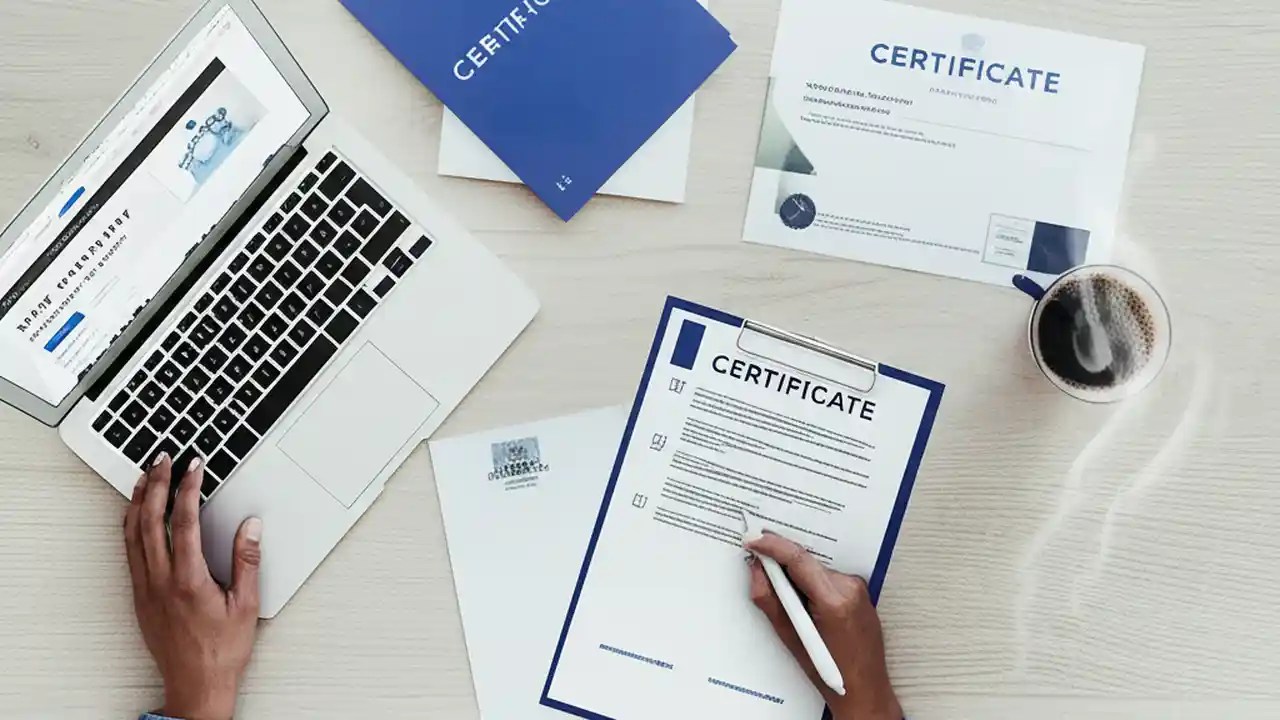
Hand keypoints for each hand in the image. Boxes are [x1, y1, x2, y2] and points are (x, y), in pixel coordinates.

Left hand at [123, 453, 262, 719]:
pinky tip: (136, 514)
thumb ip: (247, 562)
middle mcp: (161, 581)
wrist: (196, 685)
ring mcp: (146, 588)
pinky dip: (131, 525)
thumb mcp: (246, 605)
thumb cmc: (222, 651)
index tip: (194, 467)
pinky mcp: (139, 596)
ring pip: (132, 534)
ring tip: (145, 476)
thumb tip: (250, 527)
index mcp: (189, 581)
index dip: (188, 488)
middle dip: (156, 484)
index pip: (184, 522)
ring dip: (138, 501)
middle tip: (164, 460)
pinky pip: (129, 551)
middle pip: (151, 521)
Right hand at [746, 533, 901, 719]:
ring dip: (797, 575)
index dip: (772, 546)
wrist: (864, 688)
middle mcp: (850, 588)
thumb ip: (769, 600)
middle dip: (780, 561)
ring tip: (788, 600)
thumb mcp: (789, 638)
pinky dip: (811, 582)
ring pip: (815, 568)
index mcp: (834, 601)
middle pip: (806, 561)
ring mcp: (858, 588)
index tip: (753, 540)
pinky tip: (806, 603)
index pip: (798, 559)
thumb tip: (757, 571)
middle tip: (758, 563)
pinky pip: (827, 576)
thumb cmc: (830, 671)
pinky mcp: (860, 590)